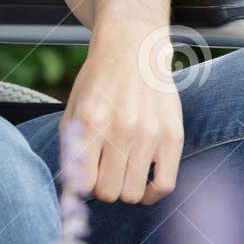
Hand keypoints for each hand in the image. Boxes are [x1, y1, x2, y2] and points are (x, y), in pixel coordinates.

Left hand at [60, 30, 184, 204]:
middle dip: (104, 188)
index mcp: (90, 123)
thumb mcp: (73, 109)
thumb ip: (70, 149)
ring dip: (126, 188)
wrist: (133, 49)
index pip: (85, 184)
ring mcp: (149, 134)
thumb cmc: (98, 83)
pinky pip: (166, 185)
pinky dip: (153, 192)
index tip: (87, 176)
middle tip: (105, 172)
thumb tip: (72, 190)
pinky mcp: (173, 135)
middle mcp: (120, 130)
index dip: (84, 185)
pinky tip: (145, 182)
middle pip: (110, 193)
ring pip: (135, 194)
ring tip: (123, 172)